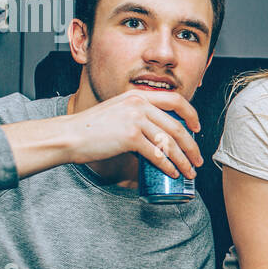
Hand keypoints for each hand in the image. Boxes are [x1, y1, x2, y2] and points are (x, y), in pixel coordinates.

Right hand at [65, 89, 202, 178]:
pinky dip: (168, 166)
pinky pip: (157, 154)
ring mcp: (135, 119)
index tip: (197, 128)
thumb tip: (158, 136)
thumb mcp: (119, 112)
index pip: (176, 100)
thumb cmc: (93, 128)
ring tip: (188, 172)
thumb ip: (138, 116)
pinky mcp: (130, 137)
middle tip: (197, 160)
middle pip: (177, 126)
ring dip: (183, 160)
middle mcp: (139, 104)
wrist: (70, 135)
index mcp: (138, 95)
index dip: (191, 114)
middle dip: (191, 146)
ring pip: (169, 143)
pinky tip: (172, 172)